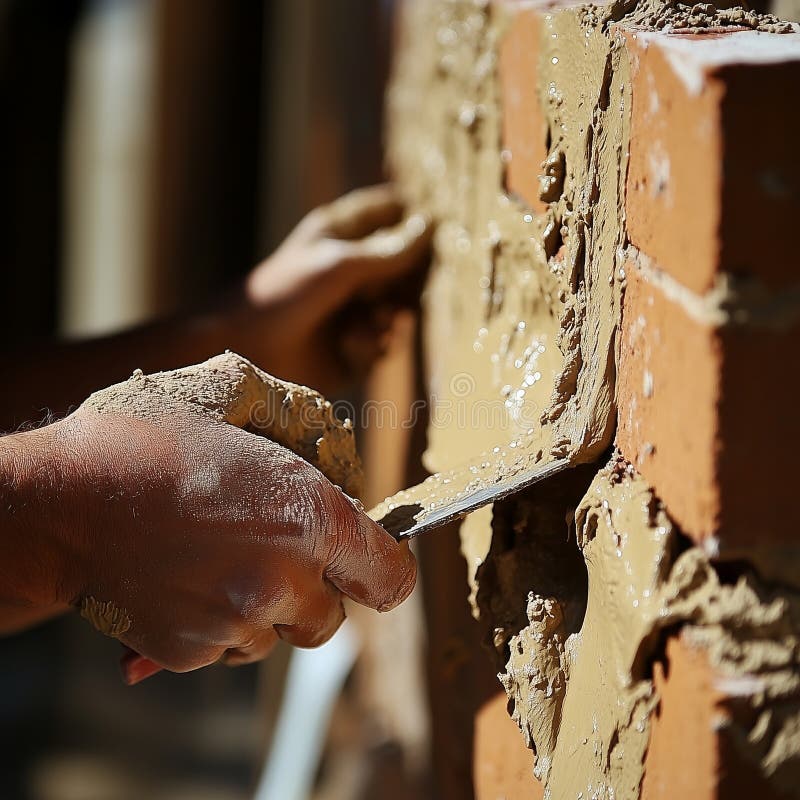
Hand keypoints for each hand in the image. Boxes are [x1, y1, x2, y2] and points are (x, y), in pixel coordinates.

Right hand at [0, 407, 415, 675]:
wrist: (59, 498)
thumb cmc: (146, 439)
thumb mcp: (232, 402)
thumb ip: (296, 432)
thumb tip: (327, 456)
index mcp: (309, 515)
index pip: (389, 576)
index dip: (383, 571)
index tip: (366, 565)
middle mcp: (283, 578)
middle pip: (330, 619)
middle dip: (309, 592)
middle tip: (273, 553)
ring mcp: (235, 621)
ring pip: (274, 638)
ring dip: (258, 610)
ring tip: (215, 559)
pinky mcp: (189, 651)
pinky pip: (223, 652)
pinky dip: (211, 626)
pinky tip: (181, 580)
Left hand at [227, 185, 430, 391]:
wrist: (246, 350)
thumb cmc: (283, 294)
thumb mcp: (338, 263)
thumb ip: (387, 250)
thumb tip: (431, 226)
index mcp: (342, 235)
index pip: (389, 211)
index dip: (415, 215)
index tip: (438, 225)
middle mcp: (352, 271)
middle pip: (407, 266)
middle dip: (412, 281)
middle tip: (403, 287)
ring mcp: (354, 310)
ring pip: (401, 310)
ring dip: (392, 317)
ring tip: (375, 320)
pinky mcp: (354, 349)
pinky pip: (384, 345)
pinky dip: (373, 345)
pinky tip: (352, 343)